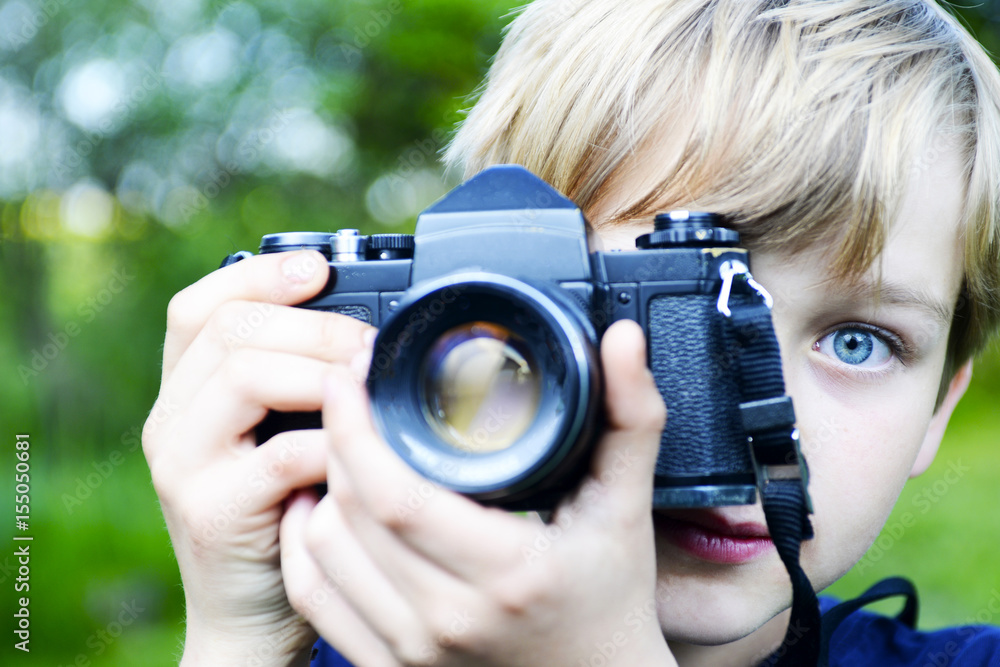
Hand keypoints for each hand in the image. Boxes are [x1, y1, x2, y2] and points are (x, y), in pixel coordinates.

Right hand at [142, 251, 374, 665]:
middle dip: (315, 324)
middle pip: (230, 330)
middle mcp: (171, 421)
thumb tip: (363, 332)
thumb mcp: (278, 439)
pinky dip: (332, 442)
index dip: (259, 275)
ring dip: (322, 370)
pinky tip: (359, 449)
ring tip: (368, 385)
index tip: (319, 267)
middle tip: (371, 344)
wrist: (251, 616)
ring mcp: (183, 466)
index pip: (199, 306)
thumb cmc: (283, 516)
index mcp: (186, 394)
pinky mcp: (213, 512)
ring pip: (245, 374)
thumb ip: (297, 388)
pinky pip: (280, 453)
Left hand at [280, 319, 676, 665]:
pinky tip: (317, 510)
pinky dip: (305, 546)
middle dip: (336, 441)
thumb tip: (623, 339)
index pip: (395, 496)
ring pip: (323, 553)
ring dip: (321, 490)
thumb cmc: (612, 602)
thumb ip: (631, 417)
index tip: (352, 378)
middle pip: (349, 515)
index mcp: (506, 571)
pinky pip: (317, 600)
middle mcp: (449, 618)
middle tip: (349, 397)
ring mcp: (413, 651)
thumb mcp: (626, 506)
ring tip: (341, 448)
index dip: (356, 428)